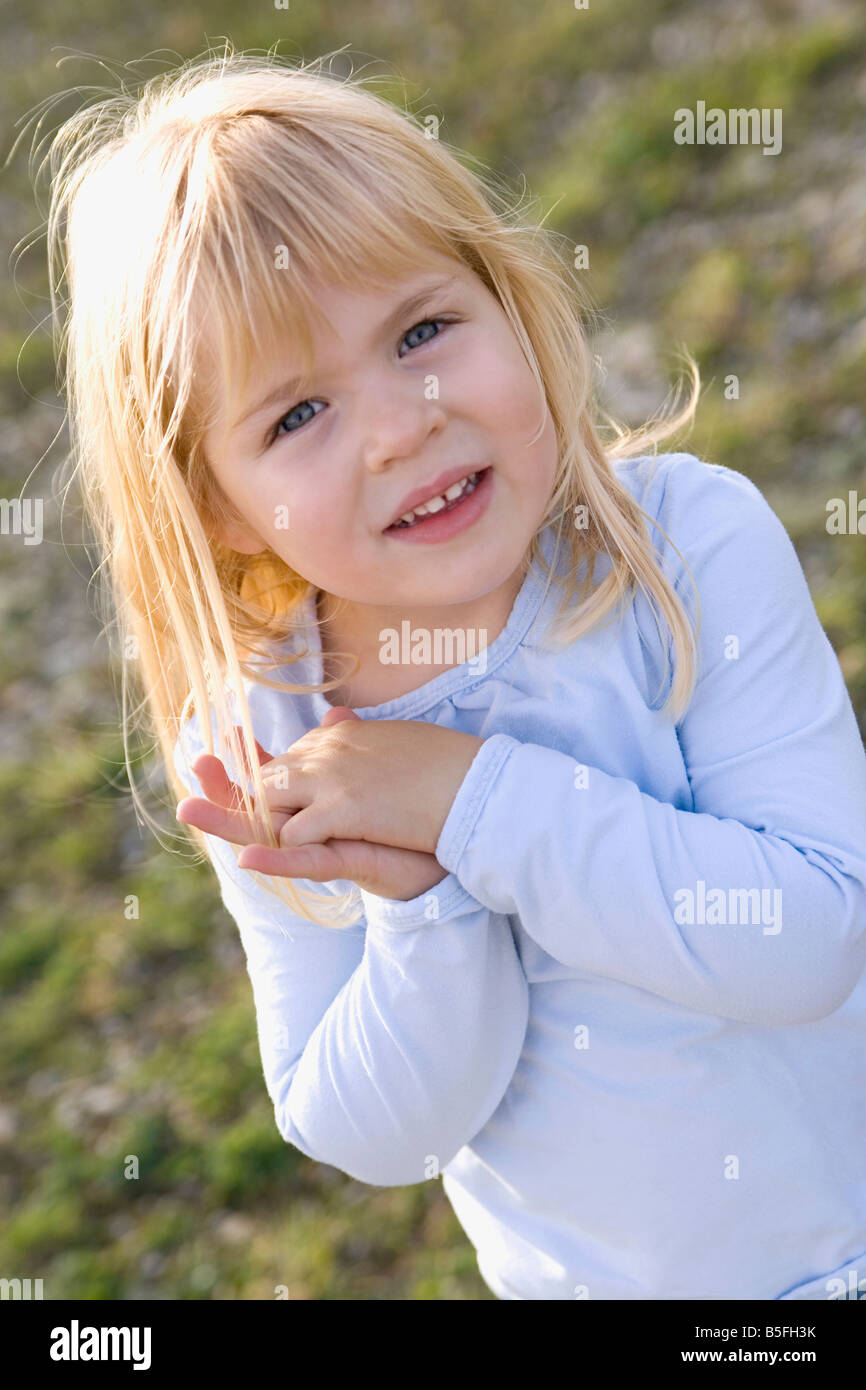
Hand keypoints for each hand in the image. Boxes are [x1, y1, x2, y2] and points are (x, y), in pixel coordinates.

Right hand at [177, 707, 451, 900]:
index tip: (223, 731)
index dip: (245, 760)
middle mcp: (311, 826)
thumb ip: (349, 751)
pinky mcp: (340, 866)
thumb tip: (333, 713)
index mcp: (316, 803)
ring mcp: (322, 846)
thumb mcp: (373, 776)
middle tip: (193, 765)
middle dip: (221, 789)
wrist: (450, 844)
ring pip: (264, 837)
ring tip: (190, 810)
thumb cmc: (411, 814)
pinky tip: (249, 857)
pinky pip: (304, 864)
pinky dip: (277, 862)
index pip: (269, 780)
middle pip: (254, 806)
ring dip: (227, 824)